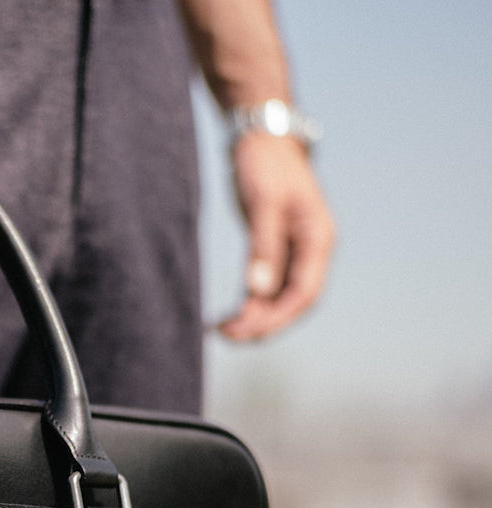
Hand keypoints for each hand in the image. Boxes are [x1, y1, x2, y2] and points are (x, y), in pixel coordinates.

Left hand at [218, 134, 335, 340]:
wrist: (262, 138)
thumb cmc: (265, 165)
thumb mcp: (263, 204)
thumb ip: (262, 247)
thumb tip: (258, 291)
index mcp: (318, 239)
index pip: (304, 293)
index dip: (276, 317)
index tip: (245, 331)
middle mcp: (311, 250)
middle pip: (293, 301)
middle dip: (264, 323)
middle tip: (227, 336)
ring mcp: (295, 251)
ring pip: (279, 297)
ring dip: (254, 317)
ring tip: (221, 330)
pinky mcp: (276, 249)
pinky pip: (266, 285)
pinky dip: (249, 302)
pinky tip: (227, 316)